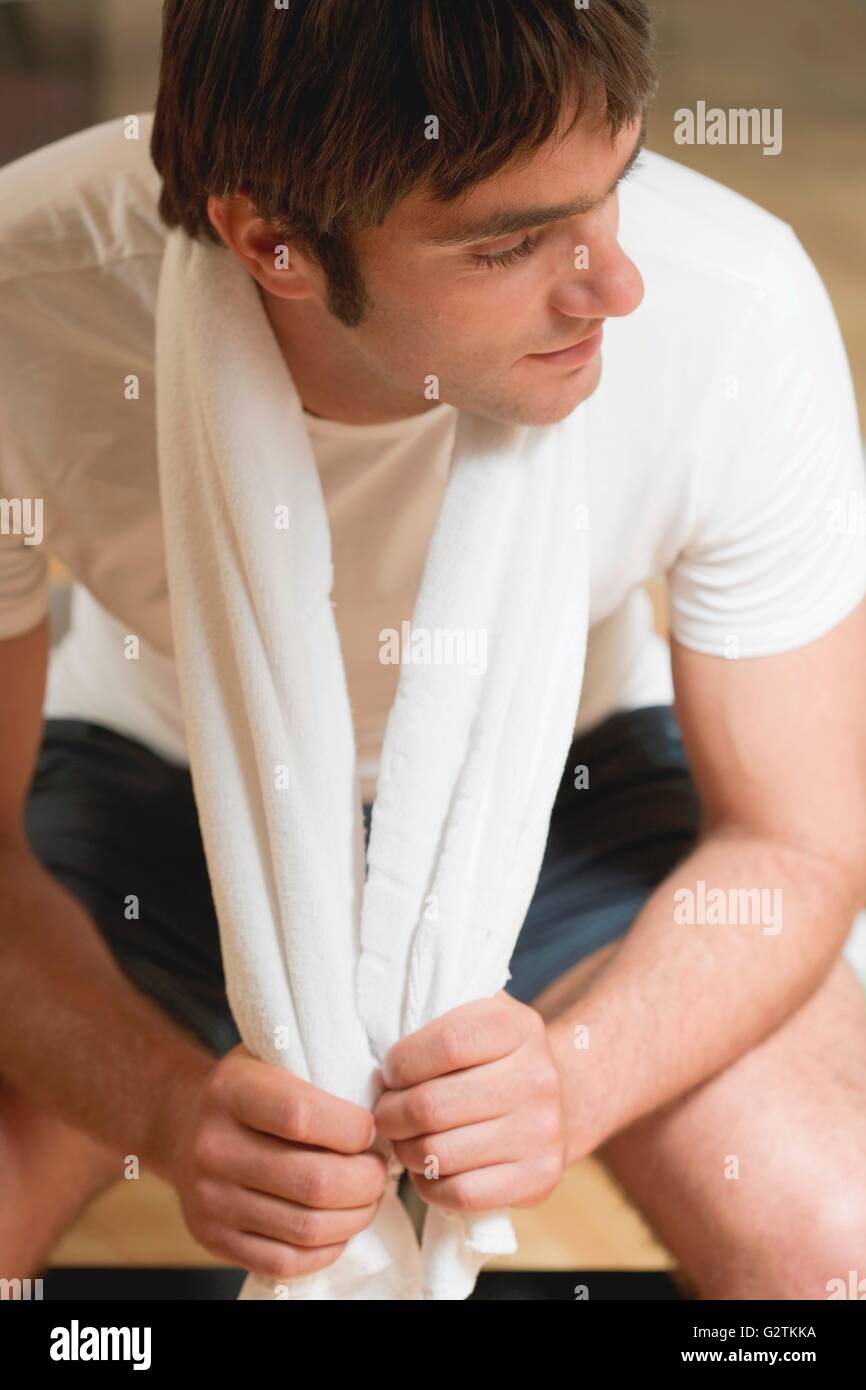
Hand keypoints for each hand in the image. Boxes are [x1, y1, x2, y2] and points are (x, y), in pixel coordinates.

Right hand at [161, 1044, 387, 1281]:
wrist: (182, 1125)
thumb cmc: (249, 1089)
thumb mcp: (271, 1056)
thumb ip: (318, 1065)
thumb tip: (387, 1098)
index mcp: (231, 1090)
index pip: (302, 1116)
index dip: (352, 1129)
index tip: (371, 1129)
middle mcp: (213, 1146)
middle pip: (313, 1181)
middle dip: (366, 1180)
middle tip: (380, 1170)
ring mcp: (209, 1198)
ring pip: (305, 1227)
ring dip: (354, 1217)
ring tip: (367, 1196)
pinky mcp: (213, 1238)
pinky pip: (284, 1260)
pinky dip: (326, 1249)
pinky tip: (339, 1226)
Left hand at [372, 991, 565, 1215]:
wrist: (561, 1100)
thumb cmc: (493, 1058)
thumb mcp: (477, 1017)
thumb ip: (436, 1013)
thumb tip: (379, 1039)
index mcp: (519, 1027)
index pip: (448, 1043)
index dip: (403, 1062)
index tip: (391, 1072)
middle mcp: (537, 1078)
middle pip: (433, 1105)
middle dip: (391, 1113)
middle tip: (384, 1113)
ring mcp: (542, 1132)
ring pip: (440, 1153)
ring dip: (406, 1150)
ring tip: (404, 1139)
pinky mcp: (539, 1177)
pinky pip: (461, 1194)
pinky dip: (430, 1186)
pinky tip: (427, 1169)